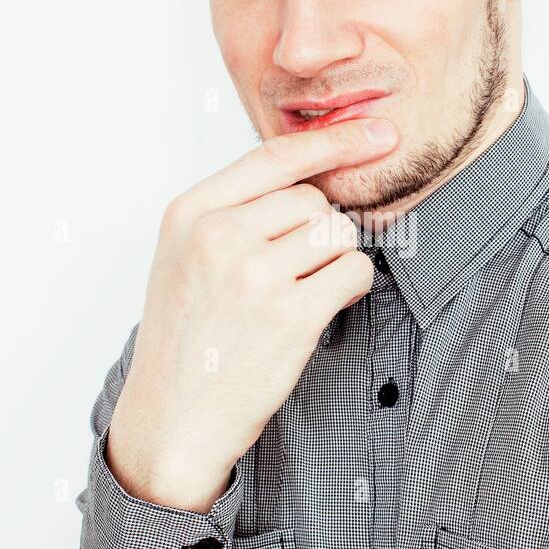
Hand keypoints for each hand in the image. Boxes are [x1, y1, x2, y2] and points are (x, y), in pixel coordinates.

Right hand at [105, 116, 397, 511]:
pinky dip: (352, 286)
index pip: (275, 155)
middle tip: (295, 271)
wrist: (173, 417)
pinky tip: (324, 306)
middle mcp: (220, 237)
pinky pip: (354, 272)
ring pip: (339, 233)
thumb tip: (314, 170)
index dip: (333, 140)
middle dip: (320, 230)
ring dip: (337, 259)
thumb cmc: (186, 335)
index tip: (375, 131)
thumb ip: (234, 209)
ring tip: (303, 291)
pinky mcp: (291, 317)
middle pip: (313, 200)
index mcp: (190, 213)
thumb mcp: (184, 255)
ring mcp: (255, 276)